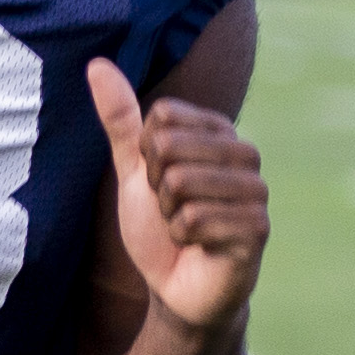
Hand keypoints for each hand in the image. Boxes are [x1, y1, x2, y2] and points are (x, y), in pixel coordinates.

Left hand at [86, 56, 265, 333]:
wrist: (178, 290)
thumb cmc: (160, 228)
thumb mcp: (134, 172)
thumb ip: (121, 120)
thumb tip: (97, 64)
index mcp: (219, 131)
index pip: (162, 116)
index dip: (146, 155)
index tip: (160, 183)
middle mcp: (245, 154)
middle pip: (170, 147)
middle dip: (157, 188)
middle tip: (172, 211)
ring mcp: (256, 190)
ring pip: (182, 183)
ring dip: (170, 216)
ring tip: (185, 229)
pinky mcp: (258, 227)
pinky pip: (196, 219)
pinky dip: (184, 238)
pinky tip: (199, 247)